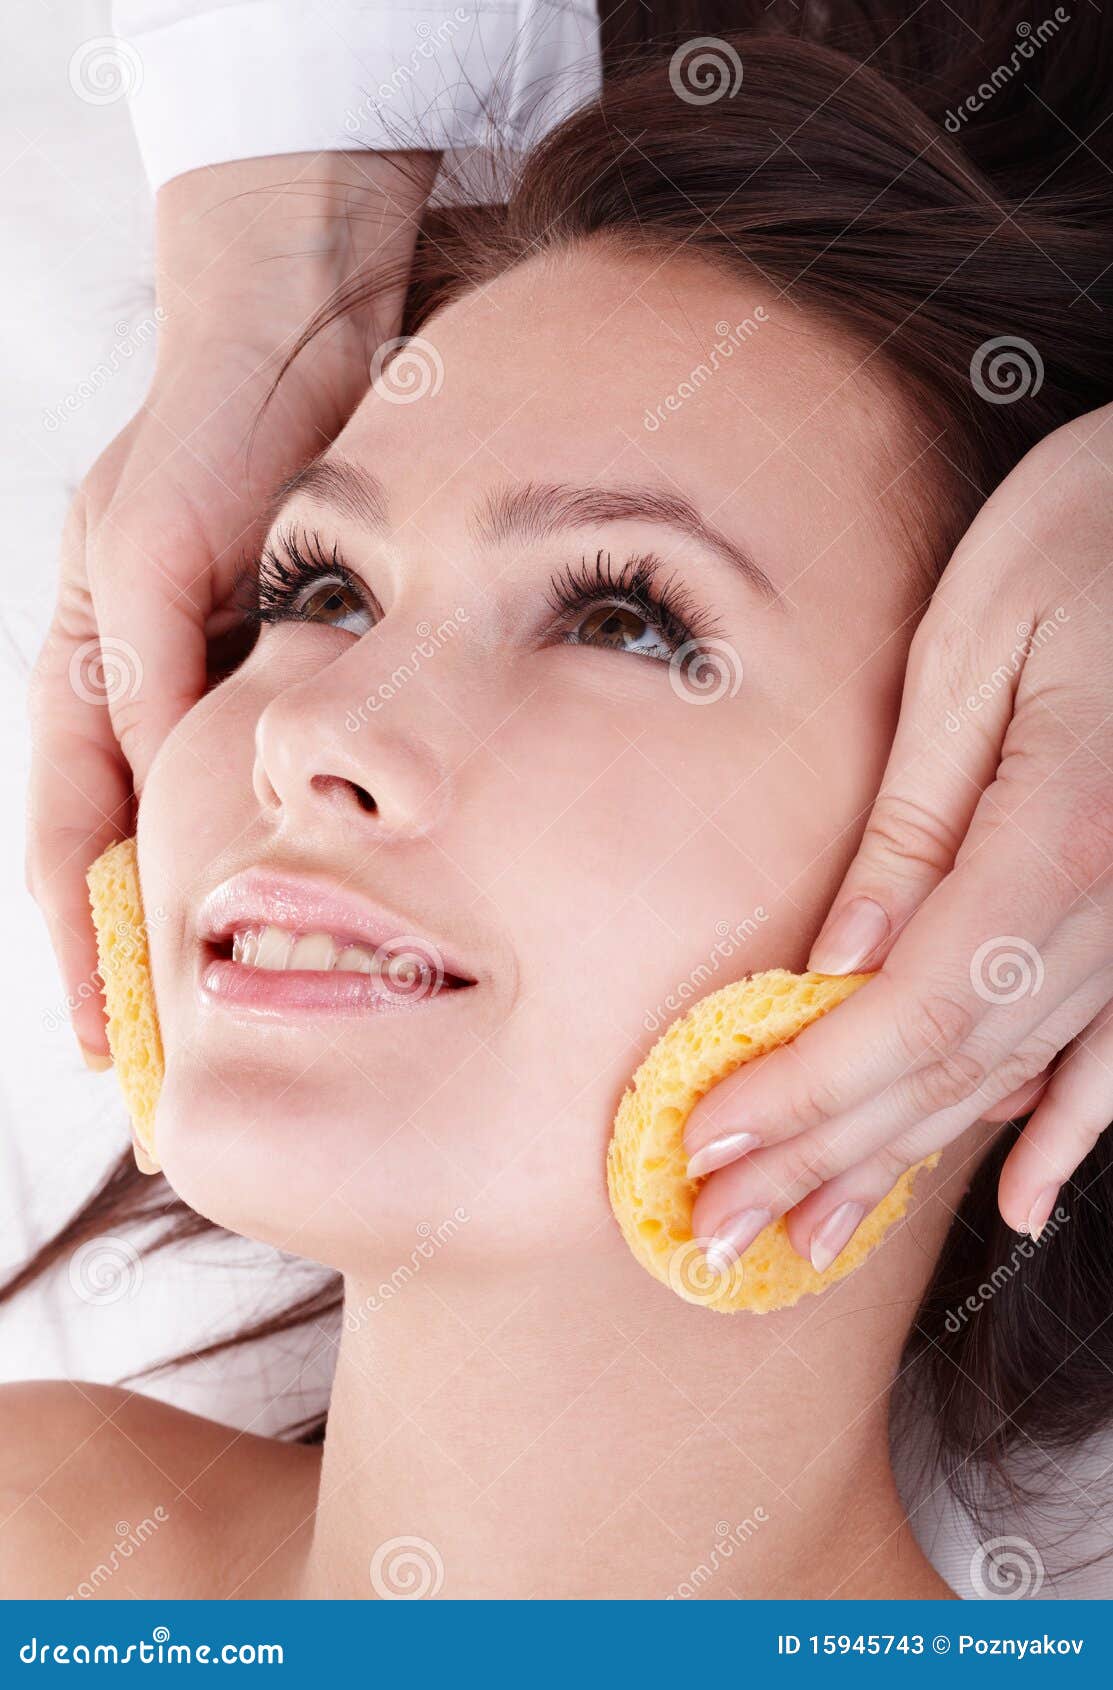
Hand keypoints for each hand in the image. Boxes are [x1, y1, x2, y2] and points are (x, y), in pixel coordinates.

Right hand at [28, 150, 438, 1061]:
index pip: (68, 837)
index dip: (82, 944)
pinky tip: (309, 918)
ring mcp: (212, 679)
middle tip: (169, 1073)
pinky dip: (274, 859)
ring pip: (195, 833)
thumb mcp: (159, 554)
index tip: (107, 1043)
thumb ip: (152, 677)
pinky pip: (268, 784)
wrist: (309, 323)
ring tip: (234, 1026)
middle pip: (124, 855)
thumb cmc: (214, 424)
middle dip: (139, 964)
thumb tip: (168, 800)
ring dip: (206, 928)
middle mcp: (143, 684)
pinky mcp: (285, 664)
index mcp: (87, 663)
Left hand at [684, 402, 1112, 1275]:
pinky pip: (1112, 1048)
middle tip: (717, 1224)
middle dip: (823, 1156)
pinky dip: (1060, 1125)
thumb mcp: (969, 655)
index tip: (705, 1144)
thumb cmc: (1084, 540)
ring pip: (1011, 1074)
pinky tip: (1020, 1191)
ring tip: (811, 1229)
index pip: (906, 1016)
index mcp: (1059, 842)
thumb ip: (910, 823)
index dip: (801, 1097)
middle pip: (947, 1069)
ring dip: (904, 1159)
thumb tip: (837, 960)